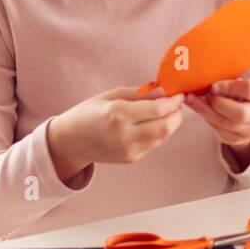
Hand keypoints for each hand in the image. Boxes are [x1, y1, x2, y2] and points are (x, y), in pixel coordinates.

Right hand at [47, 86, 185, 185]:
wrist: (71, 142)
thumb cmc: (89, 113)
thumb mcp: (111, 95)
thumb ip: (140, 93)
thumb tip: (165, 89)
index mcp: (118, 114)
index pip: (158, 109)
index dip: (174, 101)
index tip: (178, 93)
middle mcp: (125, 134)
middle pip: (166, 127)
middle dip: (177, 113)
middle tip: (176, 102)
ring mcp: (129, 150)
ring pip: (164, 137)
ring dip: (171, 123)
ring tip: (165, 111)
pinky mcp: (132, 159)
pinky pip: (155, 144)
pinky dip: (160, 132)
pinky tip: (153, 123)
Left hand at [183, 77, 249, 169]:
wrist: (246, 115)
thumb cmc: (239, 93)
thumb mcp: (239, 84)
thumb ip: (228, 83)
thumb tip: (204, 78)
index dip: (229, 87)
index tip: (214, 85)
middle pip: (241, 113)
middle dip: (219, 104)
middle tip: (207, 95)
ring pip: (226, 123)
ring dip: (206, 111)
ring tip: (193, 100)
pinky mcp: (237, 139)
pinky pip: (219, 131)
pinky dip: (205, 118)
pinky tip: (197, 108)